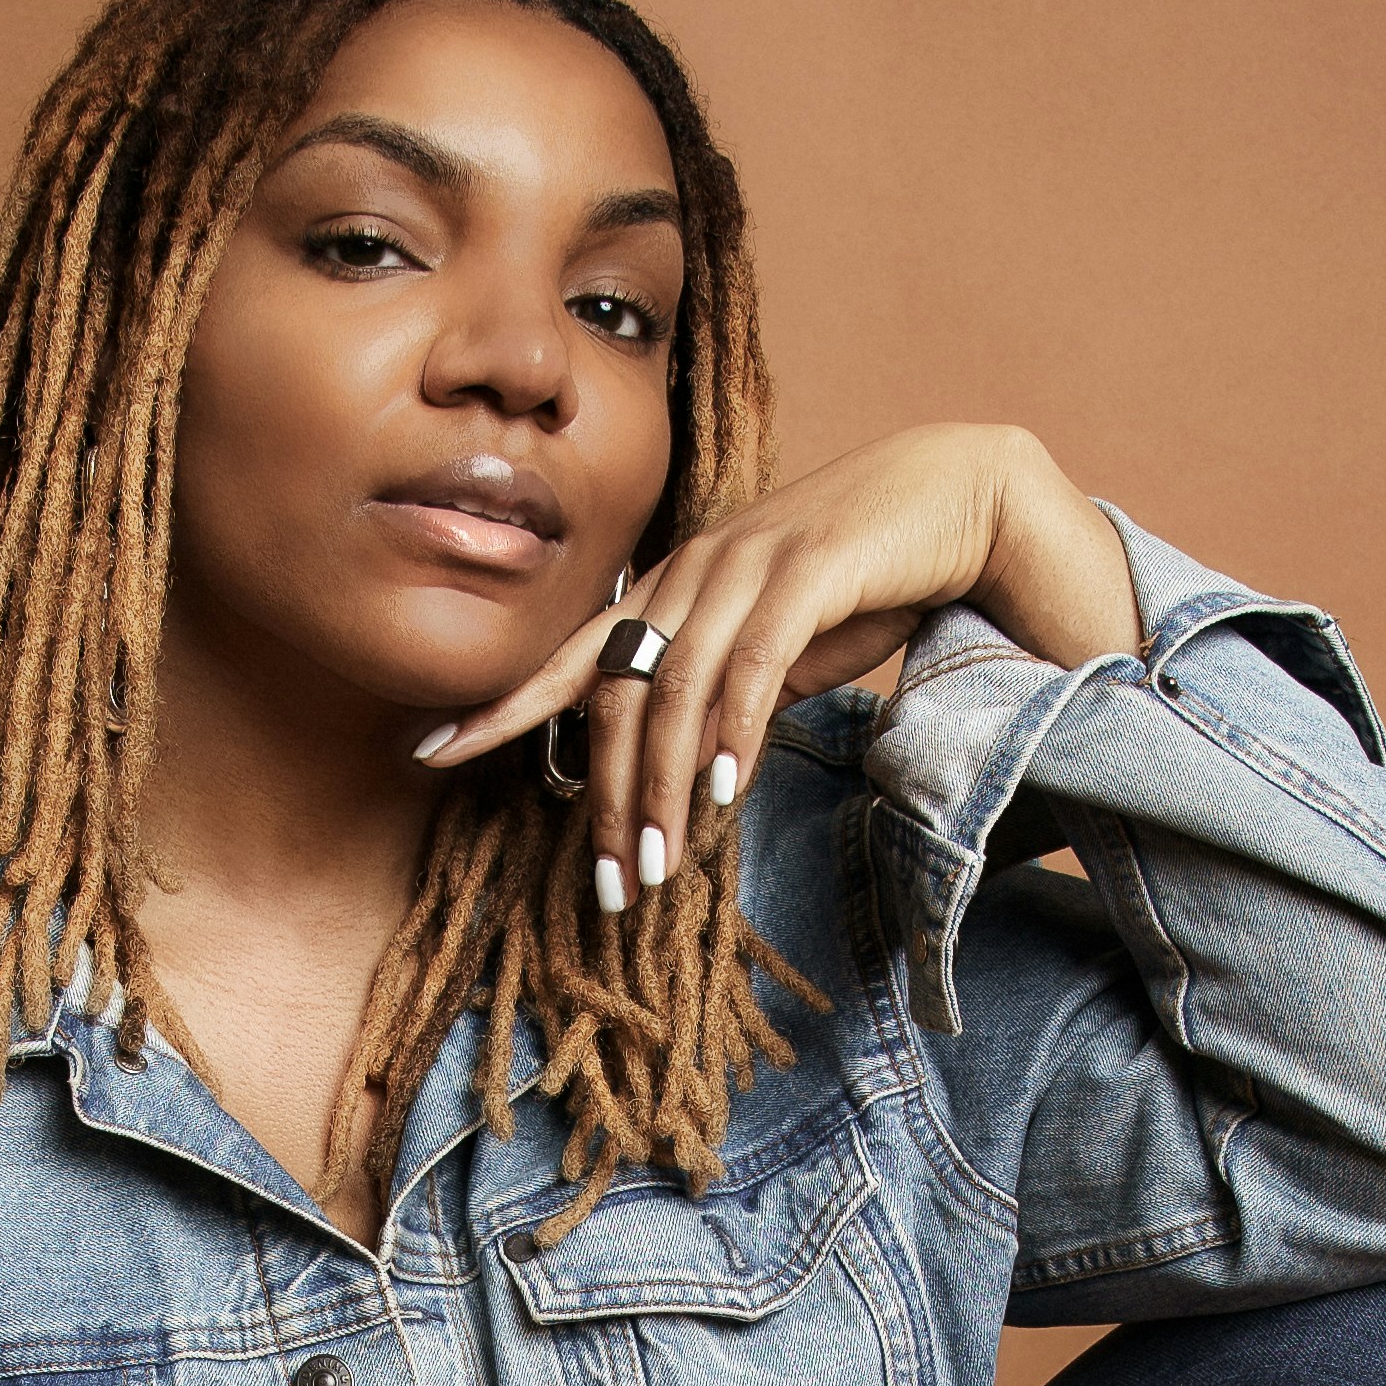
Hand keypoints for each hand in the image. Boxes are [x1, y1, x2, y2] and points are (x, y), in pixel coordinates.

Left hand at [416, 422, 1137, 909]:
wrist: (954, 499)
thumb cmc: (864, 578)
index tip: (431, 751)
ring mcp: (745, 564)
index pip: (570, 655)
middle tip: (609, 886)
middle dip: (608, 799)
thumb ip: (725, 695)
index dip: (501, 704)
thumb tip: (691, 769)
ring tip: (658, 869)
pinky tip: (724, 791)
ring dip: (664, 791)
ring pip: (677, 692)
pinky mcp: (807, 569)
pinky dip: (733, 731)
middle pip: (618, 695)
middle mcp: (691, 570)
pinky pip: (752, 663)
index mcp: (671, 588)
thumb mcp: (777, 646)